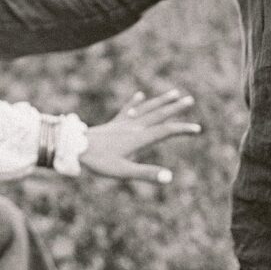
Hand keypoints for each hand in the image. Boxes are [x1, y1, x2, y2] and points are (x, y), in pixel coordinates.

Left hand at [80, 88, 200, 183]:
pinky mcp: (113, 124)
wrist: (73, 147)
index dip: (182, 129)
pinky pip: (126, 110)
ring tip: (174, 93)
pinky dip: (135, 103)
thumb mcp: (123, 171)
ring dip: (160, 101)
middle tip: (190, 99)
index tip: (197, 129)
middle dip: (175, 108)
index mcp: (138, 138)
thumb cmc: (98, 162)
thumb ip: (146, 174)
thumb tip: (170, 177)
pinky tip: (140, 95)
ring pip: (146, 109)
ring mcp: (122, 123)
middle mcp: (133, 127)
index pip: (165, 131)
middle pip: (158, 115)